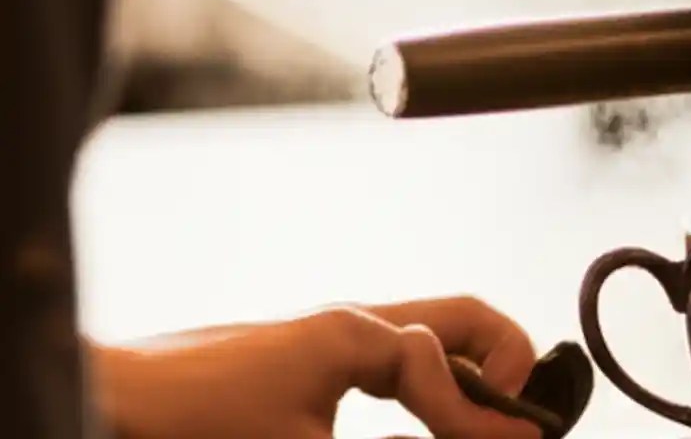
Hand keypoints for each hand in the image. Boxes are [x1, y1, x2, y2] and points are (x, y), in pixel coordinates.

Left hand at [92, 297, 541, 438]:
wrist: (117, 399)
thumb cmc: (194, 421)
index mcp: (354, 335)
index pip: (445, 367)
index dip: (484, 417)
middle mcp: (352, 324)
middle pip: (463, 317)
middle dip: (505, 359)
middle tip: (520, 413)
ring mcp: (333, 339)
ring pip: (433, 336)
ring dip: (469, 374)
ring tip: (486, 422)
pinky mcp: (313, 361)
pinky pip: (396, 361)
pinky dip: (428, 389)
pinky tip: (421, 428)